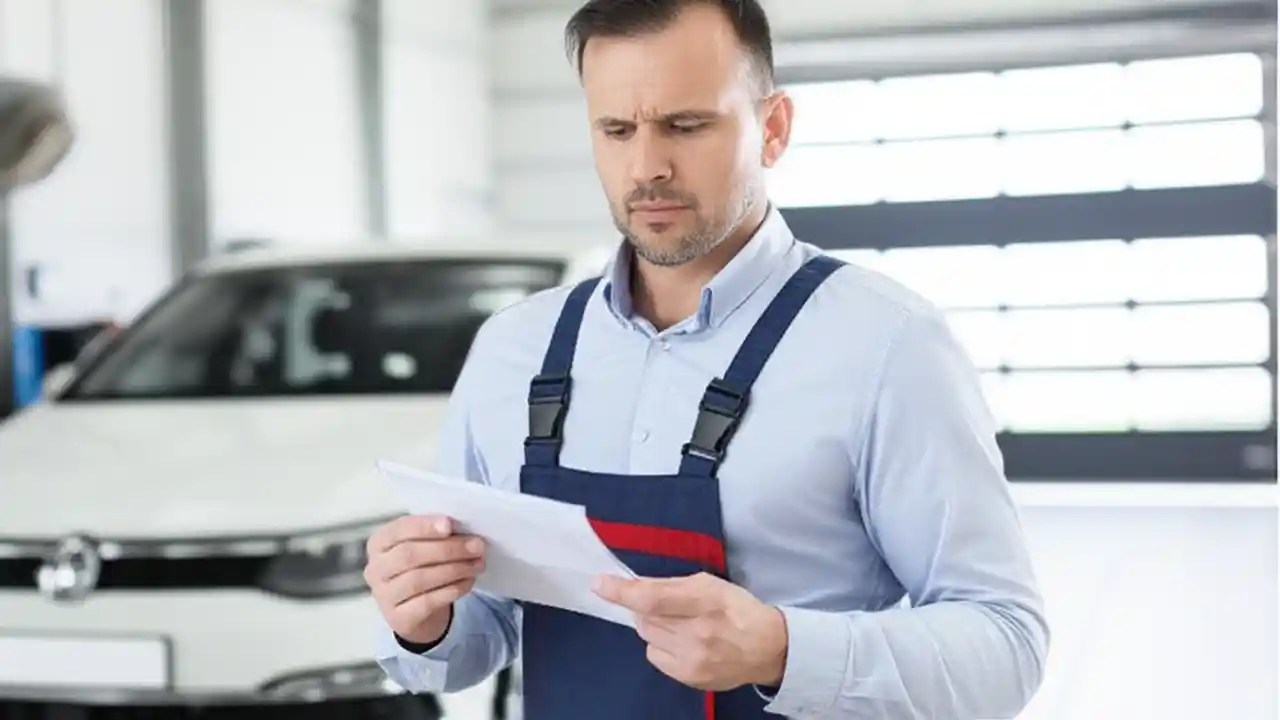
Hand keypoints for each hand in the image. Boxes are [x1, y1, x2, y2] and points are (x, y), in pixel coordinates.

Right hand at [364, 515, 485, 644]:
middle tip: (476, 546)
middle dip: (447, 549)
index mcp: (379, 543)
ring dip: (454, 569)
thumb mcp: (423, 547)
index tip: (450, 524)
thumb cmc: (421, 569)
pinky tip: (468, 582)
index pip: (399, 530)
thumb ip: (436, 536)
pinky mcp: (398, 618)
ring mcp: (383, 596)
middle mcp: (375, 569)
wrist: (416, 612)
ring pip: (419, 579)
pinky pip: (426, 602)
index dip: (424, 526)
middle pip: (410, 555)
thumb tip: (465, 533)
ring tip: (477, 564)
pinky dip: (451, 590)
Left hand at [593, 572, 788, 690]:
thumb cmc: (736, 608)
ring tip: (678, 624)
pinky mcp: (689, 677)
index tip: (599, 583)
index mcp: (704, 600)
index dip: (622, 591)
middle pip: (645, 617)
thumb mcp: (709, 584)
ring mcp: (693, 659)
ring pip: (646, 636)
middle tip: (668, 606)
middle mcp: (697, 632)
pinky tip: (681, 642)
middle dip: (646, 607)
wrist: (766, 648)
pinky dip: (660, 646)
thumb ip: (671, 585)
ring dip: (653, 626)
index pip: (653, 598)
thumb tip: (634, 586)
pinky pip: (653, 656)